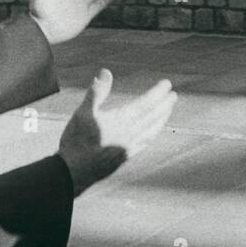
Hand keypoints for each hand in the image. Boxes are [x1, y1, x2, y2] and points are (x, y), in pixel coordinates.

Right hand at [57, 70, 176, 195]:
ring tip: (168, 110)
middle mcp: (129, 135)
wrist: (71, 174)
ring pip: (151, 130)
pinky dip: (152, 134)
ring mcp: (128, 148)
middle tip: (174, 95)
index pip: (145, 104)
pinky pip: (145, 143)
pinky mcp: (124, 158)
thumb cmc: (75, 142)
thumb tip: (105, 72)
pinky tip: (152, 133)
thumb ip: (96, 92)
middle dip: (164, 104)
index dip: (157, 93)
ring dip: (161, 119)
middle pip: (152, 116)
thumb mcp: (82, 113)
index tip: (167, 85)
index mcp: (120, 122)